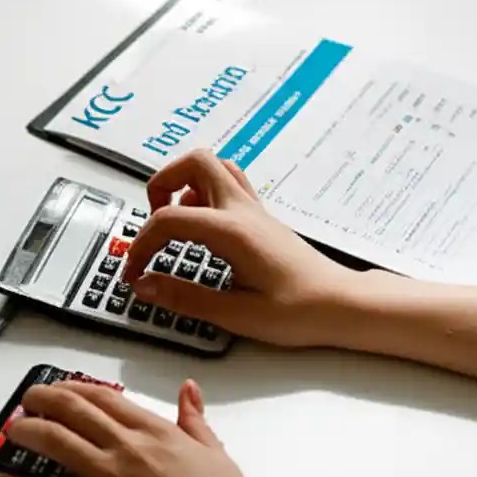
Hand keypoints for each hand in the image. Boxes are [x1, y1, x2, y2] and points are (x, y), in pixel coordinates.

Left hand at [0, 380, 335, 476]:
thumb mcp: (214, 451)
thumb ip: (194, 417)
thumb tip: (189, 390)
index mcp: (156, 431)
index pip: (102, 398)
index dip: (72, 389)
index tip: (59, 388)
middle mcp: (130, 450)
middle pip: (73, 411)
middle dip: (42, 400)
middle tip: (27, 400)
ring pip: (57, 445)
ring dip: (28, 432)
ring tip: (13, 431)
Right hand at [120, 149, 374, 347]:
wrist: (341, 304)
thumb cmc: (300, 311)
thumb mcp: (236, 315)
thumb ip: (186, 298)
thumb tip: (146, 285)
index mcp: (233, 231)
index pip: (169, 219)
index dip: (142, 244)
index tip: (135, 273)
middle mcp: (242, 211)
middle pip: (194, 161)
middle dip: (160, 185)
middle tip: (152, 225)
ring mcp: (253, 210)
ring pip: (212, 166)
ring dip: (182, 184)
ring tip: (173, 223)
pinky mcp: (258, 218)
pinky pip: (227, 184)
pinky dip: (203, 194)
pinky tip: (201, 229)